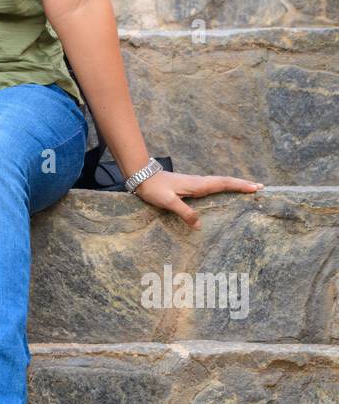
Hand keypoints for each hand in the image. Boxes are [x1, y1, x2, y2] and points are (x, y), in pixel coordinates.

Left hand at [131, 170, 263, 229]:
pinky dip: (224, 187)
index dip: (240, 185)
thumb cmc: (154, 189)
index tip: (256, 187)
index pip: (223, 184)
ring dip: (235, 185)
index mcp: (198, 185)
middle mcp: (200, 182)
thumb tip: (199, 226)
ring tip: (249, 189)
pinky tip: (226, 192)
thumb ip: (184, 212)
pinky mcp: (192, 186)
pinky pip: (213, 186)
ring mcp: (196, 183)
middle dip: (243, 184)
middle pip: (226, 182)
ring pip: (220, 183)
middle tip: (260, 188)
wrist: (142, 177)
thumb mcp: (168, 202)